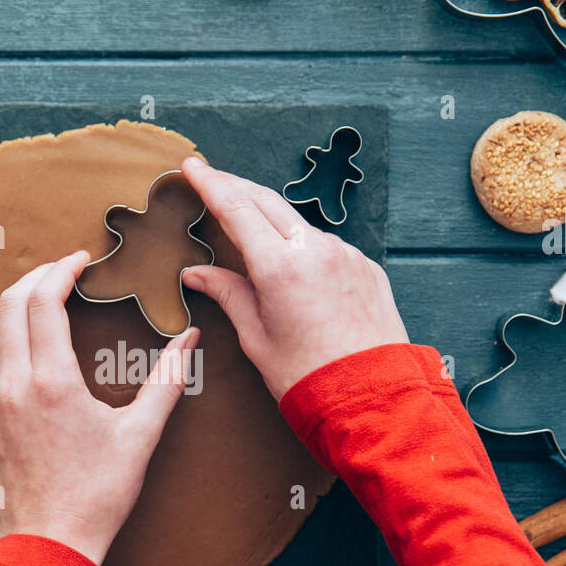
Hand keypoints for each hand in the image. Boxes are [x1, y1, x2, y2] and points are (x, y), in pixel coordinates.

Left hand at [0, 250, 199, 565]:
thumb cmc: (99, 495)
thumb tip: (191, 339)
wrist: (50, 543)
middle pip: (9, 304)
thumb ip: (167, 381)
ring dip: (6, 310)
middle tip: (61, 276)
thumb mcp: (141, 436)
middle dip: (36, 278)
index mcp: (53, 382)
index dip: (61, 270)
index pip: (43, 300)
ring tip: (34, 312)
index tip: (80, 261)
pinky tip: (7, 355)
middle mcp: (11, 385)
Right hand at [180, 156, 407, 399]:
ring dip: (270, 218)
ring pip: (298, 223)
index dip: (211, 185)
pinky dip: (302, 244)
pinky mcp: (366, 267)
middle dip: (235, 186)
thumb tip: (197, 274)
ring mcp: (346, 255)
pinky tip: (291, 261)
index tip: (193, 167)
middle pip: (266, 201)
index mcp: (280, 267)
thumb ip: (228, 294)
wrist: (372, 398)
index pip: (236, 210)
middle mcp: (316, 250)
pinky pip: (326, 246)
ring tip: (247, 224)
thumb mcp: (256, 338)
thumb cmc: (307, 377)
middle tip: (211, 177)